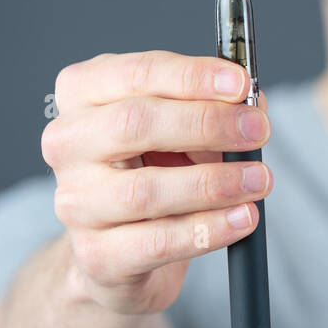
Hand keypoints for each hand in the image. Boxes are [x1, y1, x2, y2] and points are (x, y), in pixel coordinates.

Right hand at [41, 50, 272, 314]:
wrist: (120, 247)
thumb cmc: (152, 166)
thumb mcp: (179, 123)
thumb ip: (215, 105)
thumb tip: (252, 103)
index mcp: (83, 92)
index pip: (136, 73)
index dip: (191, 76)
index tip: (240, 83)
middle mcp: (67, 142)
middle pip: (134, 124)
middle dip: (207, 124)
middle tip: (258, 130)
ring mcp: (76, 201)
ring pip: (145, 190)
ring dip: (214, 183)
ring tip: (259, 181)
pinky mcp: (96, 254)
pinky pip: (156, 241)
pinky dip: (208, 229)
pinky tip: (242, 218)